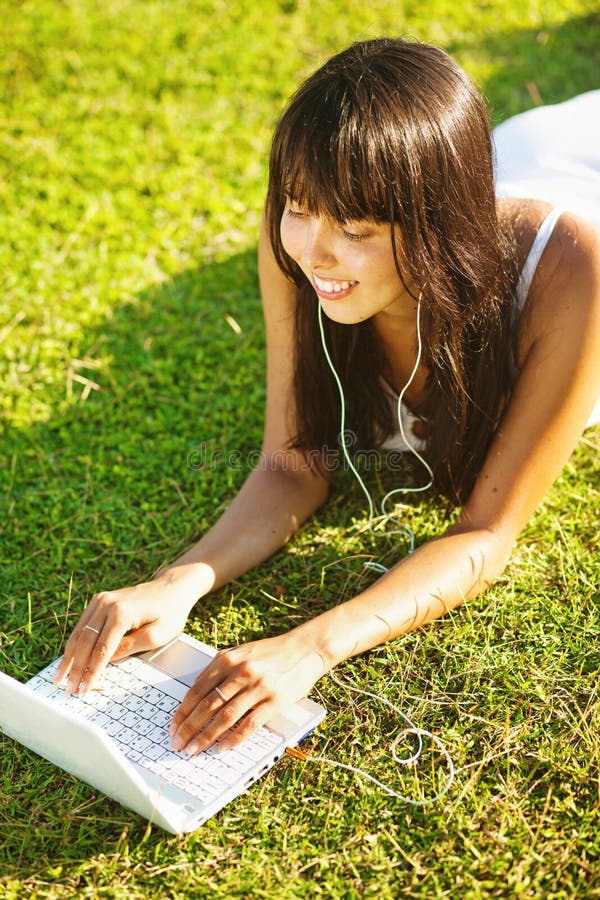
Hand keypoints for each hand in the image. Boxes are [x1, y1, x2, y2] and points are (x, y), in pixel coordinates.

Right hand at [54, 577, 194, 693]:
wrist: (171, 588)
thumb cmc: (169, 612)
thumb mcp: (157, 636)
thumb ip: (129, 648)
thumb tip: (105, 659)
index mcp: (122, 613)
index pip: (102, 649)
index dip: (91, 672)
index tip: (83, 689)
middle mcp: (107, 604)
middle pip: (85, 642)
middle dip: (76, 668)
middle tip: (68, 688)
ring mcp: (101, 600)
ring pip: (79, 632)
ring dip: (69, 656)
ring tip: (60, 677)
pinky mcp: (99, 601)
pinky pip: (83, 625)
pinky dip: (75, 643)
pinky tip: (68, 658)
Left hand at [169, 629, 325, 753]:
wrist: (305, 650)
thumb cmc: (270, 654)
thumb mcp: (241, 653)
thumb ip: (219, 670)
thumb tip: (195, 696)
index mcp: (228, 659)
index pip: (198, 690)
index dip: (183, 711)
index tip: (173, 727)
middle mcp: (241, 672)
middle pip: (208, 705)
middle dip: (189, 727)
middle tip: (178, 744)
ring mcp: (258, 687)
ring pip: (225, 717)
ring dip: (206, 736)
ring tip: (194, 749)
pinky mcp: (274, 701)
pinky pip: (250, 724)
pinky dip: (234, 738)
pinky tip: (223, 748)